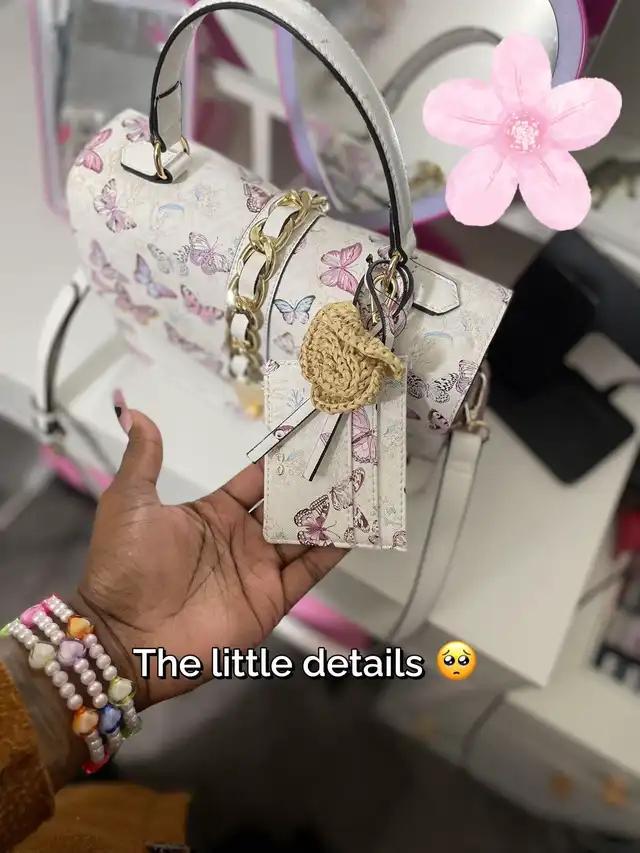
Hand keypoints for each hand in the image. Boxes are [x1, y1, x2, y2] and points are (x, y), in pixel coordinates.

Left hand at [75, 391, 345, 708]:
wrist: (124, 637)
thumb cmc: (125, 565)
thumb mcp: (130, 502)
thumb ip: (145, 460)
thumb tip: (137, 415)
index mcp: (213, 514)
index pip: (258, 481)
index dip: (283, 461)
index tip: (311, 437)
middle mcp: (242, 539)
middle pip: (288, 506)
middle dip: (316, 484)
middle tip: (350, 457)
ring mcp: (259, 570)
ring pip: (305, 535)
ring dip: (332, 513)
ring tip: (363, 485)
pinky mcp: (271, 600)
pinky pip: (309, 572)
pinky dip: (333, 552)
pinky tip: (356, 528)